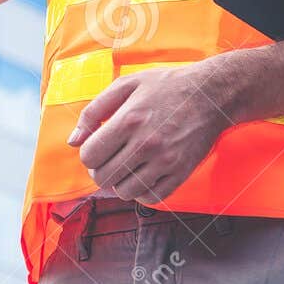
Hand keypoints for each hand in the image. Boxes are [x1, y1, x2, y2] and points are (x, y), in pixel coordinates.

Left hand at [66, 60, 237, 202]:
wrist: (211, 95)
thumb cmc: (166, 87)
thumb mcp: (125, 85)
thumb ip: (94, 111)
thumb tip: (73, 140)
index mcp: (128, 120)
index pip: (89, 156)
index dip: (88, 154)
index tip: (97, 147)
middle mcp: (145, 144)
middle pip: (103, 177)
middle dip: (100, 170)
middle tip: (109, 158)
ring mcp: (165, 161)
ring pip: (124, 191)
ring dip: (119, 182)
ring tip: (127, 165)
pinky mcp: (181, 173)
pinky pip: (150, 198)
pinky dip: (141, 191)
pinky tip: (142, 175)